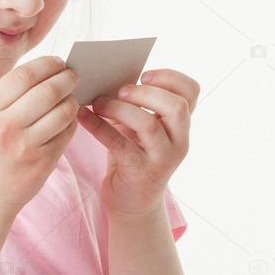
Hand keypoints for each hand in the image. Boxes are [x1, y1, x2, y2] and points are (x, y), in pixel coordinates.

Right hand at [0, 56, 79, 214]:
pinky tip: (68, 118)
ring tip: (72, 97)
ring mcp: (24, 146)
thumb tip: (46, 68)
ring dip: (73, 100)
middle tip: (73, 75)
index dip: (47, 64)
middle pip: (47, 90)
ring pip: (62, 111)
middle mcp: (4, 126)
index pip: (24, 75)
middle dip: (67, 78)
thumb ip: (9, 93)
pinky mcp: (42, 162)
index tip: (58, 62)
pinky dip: (72, 121)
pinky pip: (67, 133)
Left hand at [76, 68, 199, 216]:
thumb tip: (108, 73)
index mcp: (180, 124)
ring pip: (149, 125)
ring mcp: (163, 159)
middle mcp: (179, 141)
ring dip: (120, 109)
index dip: (171, 77)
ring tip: (98, 103)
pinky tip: (83, 117)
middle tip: (121, 90)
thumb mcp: (141, 128)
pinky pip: (120, 145)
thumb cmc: (133, 154)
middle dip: (146, 93)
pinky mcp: (141, 173)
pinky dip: (99, 127)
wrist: (131, 202)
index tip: (144, 74)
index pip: (192, 92)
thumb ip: (137, 104)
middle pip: (177, 107)